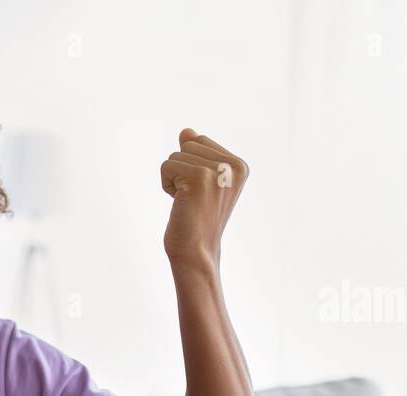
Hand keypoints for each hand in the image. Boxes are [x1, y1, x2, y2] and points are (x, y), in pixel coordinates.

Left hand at [160, 127, 248, 265]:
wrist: (196, 252)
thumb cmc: (196, 220)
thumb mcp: (201, 183)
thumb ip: (197, 154)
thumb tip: (186, 131)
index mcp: (240, 165)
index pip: (201, 141)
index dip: (192, 166)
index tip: (202, 192)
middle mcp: (233, 165)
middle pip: (189, 144)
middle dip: (182, 170)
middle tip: (193, 198)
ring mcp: (218, 170)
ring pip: (176, 155)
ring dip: (174, 179)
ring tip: (188, 202)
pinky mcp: (199, 177)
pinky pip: (167, 165)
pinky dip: (166, 184)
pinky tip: (180, 203)